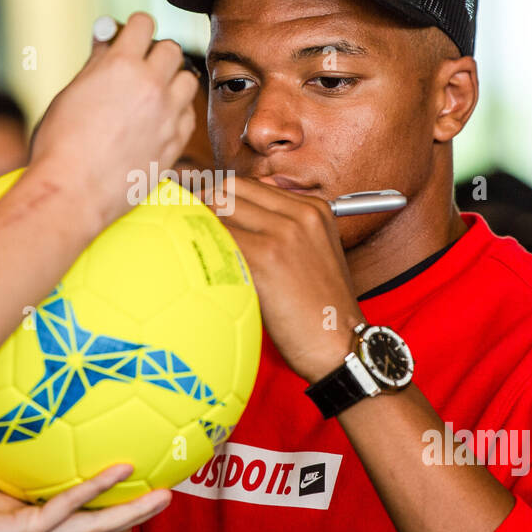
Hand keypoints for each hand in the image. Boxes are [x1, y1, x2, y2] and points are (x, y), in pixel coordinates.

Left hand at [0, 422, 171, 531]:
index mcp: (17, 506)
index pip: (65, 496)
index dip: (94, 485)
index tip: (120, 464)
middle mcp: (31, 521)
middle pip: (92, 516)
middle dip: (126, 507)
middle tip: (161, 491)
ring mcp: (31, 530)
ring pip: (93, 523)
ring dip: (129, 512)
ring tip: (164, 498)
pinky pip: (67, 508)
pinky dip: (95, 490)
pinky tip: (122, 474)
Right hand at [29, 12, 197, 228]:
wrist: (73, 192)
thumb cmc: (61, 144)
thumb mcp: (71, 92)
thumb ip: (96, 62)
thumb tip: (106, 38)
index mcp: (120, 65)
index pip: (144, 24)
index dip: (135, 27)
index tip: (131, 36)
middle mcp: (151, 85)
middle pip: (172, 49)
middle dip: (156, 53)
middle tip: (140, 67)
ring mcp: (168, 115)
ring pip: (188, 80)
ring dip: (172, 81)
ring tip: (153, 94)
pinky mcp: (175, 143)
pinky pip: (189, 115)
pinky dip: (177, 112)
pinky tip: (159, 120)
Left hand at [208, 176, 362, 381]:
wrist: (340, 345)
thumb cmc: (319, 310)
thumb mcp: (314, 255)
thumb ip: (283, 230)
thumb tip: (233, 218)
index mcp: (313, 210)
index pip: (248, 185)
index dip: (219, 200)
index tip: (204, 219)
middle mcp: (300, 215)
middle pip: (229, 189)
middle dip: (204, 208)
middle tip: (191, 235)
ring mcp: (283, 234)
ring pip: (217, 209)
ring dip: (199, 229)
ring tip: (195, 254)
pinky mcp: (265, 258)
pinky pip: (216, 238)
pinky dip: (201, 250)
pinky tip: (199, 270)